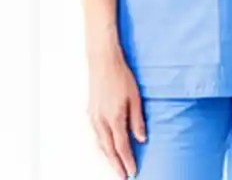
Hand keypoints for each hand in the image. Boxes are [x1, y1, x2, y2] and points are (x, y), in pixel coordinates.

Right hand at [87, 49, 145, 178]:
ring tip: (115, 167)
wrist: (102, 63)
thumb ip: (138, 120)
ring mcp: (93, 117)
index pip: (122, 145)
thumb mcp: (135, 98)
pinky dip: (101, 146)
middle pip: (108, 149)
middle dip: (115, 164)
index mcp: (114, 118)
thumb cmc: (121, 77)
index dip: (127, 160)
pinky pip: (95, 135)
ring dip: (107, 157)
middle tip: (122, 177)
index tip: (132, 172)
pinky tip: (106, 149)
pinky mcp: (90, 113)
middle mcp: (100, 121)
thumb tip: (142, 138)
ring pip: (99, 144)